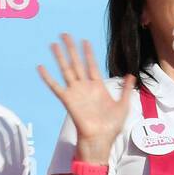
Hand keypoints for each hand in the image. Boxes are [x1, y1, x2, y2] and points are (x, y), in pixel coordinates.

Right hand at [37, 33, 135, 155]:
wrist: (100, 140)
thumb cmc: (112, 127)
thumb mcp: (123, 106)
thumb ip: (125, 89)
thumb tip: (132, 75)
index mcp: (98, 87)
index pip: (91, 65)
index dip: (88, 53)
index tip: (84, 40)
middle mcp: (85, 87)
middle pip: (76, 63)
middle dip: (71, 48)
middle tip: (64, 34)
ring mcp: (75, 93)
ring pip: (66, 70)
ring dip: (59, 57)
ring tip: (53, 44)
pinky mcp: (68, 100)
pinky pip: (55, 86)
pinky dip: (47, 77)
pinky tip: (41, 67)